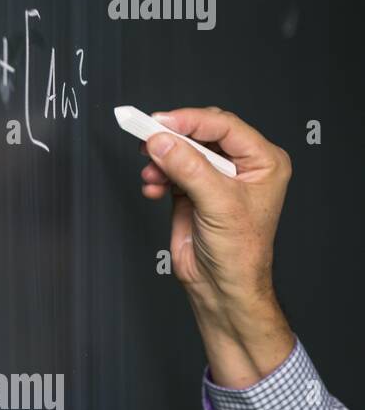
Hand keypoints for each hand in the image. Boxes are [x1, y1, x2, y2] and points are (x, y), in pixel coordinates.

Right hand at [139, 107, 295, 387]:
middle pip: (200, 135)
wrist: (221, 287)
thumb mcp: (218, 205)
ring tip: (151, 175)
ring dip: (160, 161)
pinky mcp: (191, 191)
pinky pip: (168, 170)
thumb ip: (189, 168)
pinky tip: (153, 189)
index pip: (223, 127)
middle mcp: (240, 166)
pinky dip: (156, 177)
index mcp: (263, 161)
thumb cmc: (240, 253)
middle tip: (146, 138)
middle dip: (172, 139)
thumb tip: (161, 141)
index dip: (190, 121)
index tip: (160, 122)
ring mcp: (214, 178)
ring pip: (180, 151)